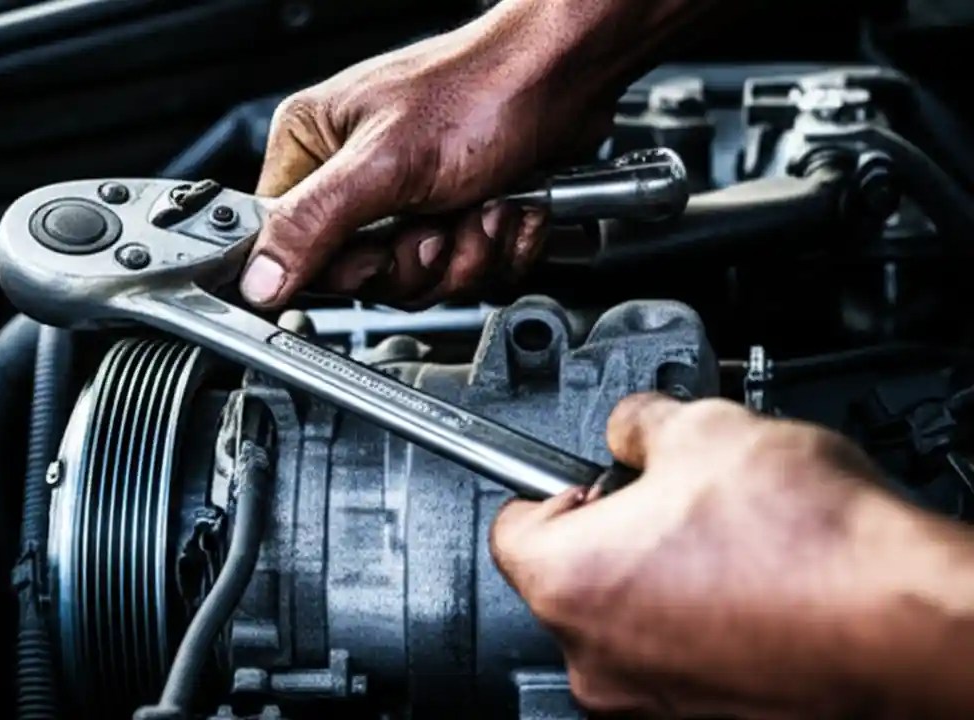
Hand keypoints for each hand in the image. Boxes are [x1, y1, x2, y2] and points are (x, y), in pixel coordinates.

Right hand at [239, 0, 671, 308]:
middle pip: (363, 274)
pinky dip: (496, 249)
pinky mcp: (454, 217)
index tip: (376, 250)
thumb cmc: (481, 90)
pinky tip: (504, 208)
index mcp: (313, 148)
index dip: (342, 264)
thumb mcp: (383, 165)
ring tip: (480, 204)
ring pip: (419, 280)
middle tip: (438, 220)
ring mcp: (407, 200)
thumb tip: (258, 280)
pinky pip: (465, 273)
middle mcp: (354, 175)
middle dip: (417, 257)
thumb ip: (313, 224)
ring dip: (465, 252)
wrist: (566, 79)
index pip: (292, 245)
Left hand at [491, 394, 973, 718]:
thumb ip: (636, 423)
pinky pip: (675, 655)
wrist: (908, 621)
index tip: (588, 475)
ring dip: (659, 575)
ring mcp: (651, 700)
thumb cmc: (810, 543)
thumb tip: (629, 427)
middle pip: (569, 576)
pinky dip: (698, 620)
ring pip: (626, 619)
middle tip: (671, 498)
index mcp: (567, 581)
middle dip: (614, 529)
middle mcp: (595, 657)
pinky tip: (752, 583)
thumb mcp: (704, 428)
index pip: (510, 525)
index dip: (552, 486)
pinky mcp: (706, 717)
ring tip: (726, 537)